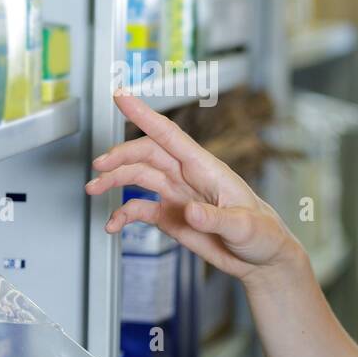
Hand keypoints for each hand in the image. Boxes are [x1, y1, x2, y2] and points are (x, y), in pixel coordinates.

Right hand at [86, 90, 305, 291]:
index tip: (121, 96)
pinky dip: (123, 214)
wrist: (263, 261)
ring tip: (93, 190)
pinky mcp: (173, 216)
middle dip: (121, 156)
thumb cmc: (264, 235)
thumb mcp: (244, 227)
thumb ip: (217, 219)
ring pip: (139, 177)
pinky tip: (113, 225)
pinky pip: (140, 208)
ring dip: (114, 180)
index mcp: (208, 170)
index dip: (145, 115)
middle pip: (148, 154)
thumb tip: (190, 211)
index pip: (171, 136)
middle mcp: (189, 178)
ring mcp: (179, 195)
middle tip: (99, 166)